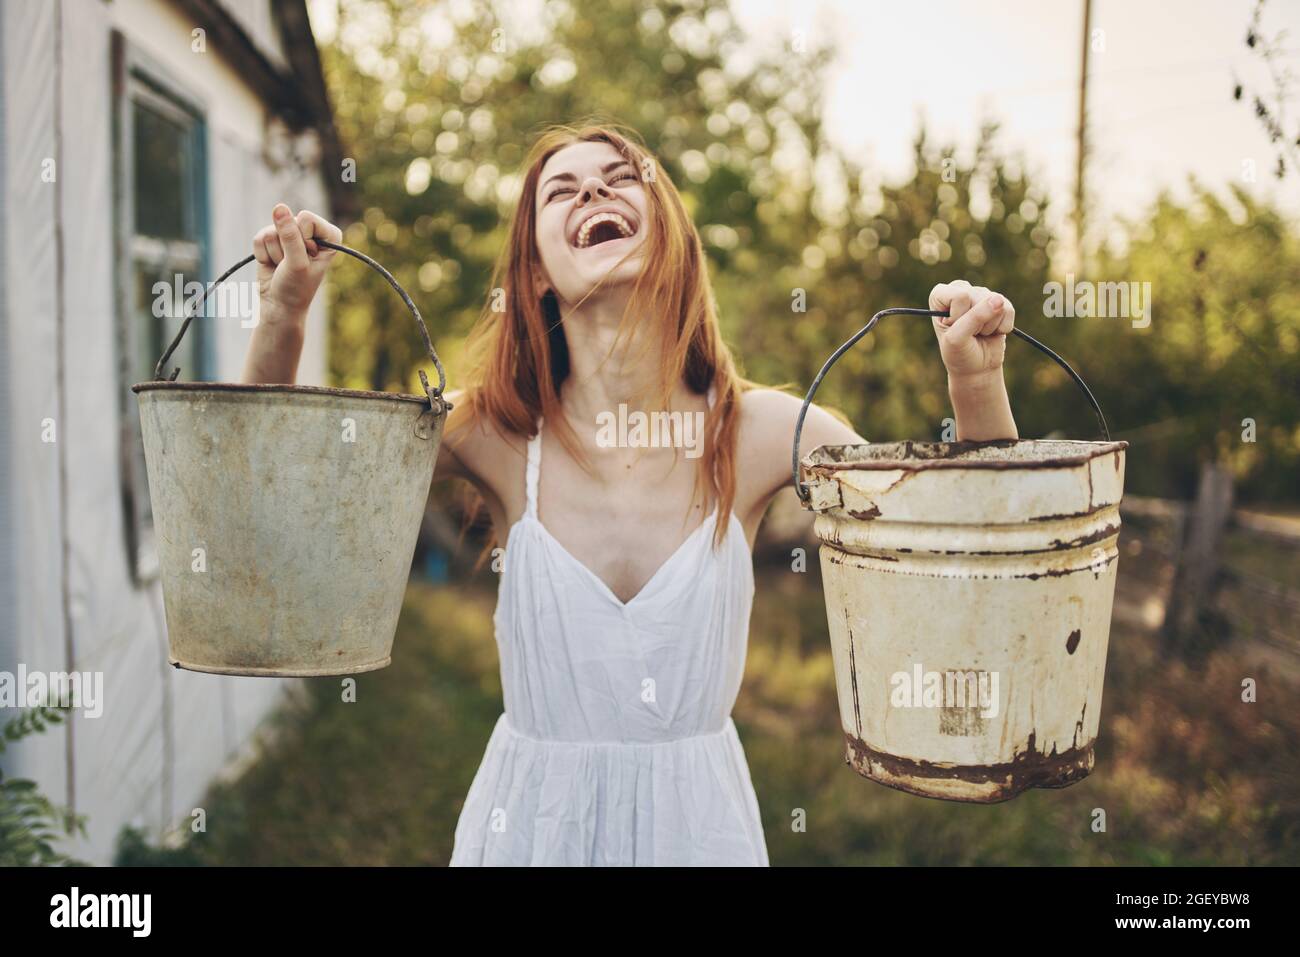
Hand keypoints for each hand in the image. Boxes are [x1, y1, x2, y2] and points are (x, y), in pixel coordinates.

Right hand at [253, 204, 341, 322]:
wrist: (278, 306)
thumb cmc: (296, 288)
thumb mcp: (297, 263)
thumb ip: (290, 235)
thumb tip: (279, 207)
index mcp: (328, 236)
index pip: (307, 218)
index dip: (302, 239)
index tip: (306, 257)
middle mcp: (311, 232)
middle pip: (287, 221)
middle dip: (285, 247)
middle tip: (292, 265)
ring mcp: (290, 234)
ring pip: (271, 230)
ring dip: (274, 253)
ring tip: (282, 267)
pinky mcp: (272, 240)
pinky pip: (259, 237)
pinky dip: (262, 254)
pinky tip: (271, 265)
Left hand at [929, 280, 1014, 382]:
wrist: (976, 367)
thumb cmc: (959, 353)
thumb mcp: (958, 338)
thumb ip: (974, 318)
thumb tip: (998, 299)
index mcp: (940, 294)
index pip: (960, 296)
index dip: (959, 317)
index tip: (953, 328)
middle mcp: (960, 289)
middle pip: (979, 297)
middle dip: (976, 322)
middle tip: (968, 333)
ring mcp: (980, 294)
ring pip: (996, 302)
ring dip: (989, 325)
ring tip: (979, 333)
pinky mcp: (999, 302)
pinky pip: (1009, 309)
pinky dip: (1003, 326)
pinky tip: (992, 331)